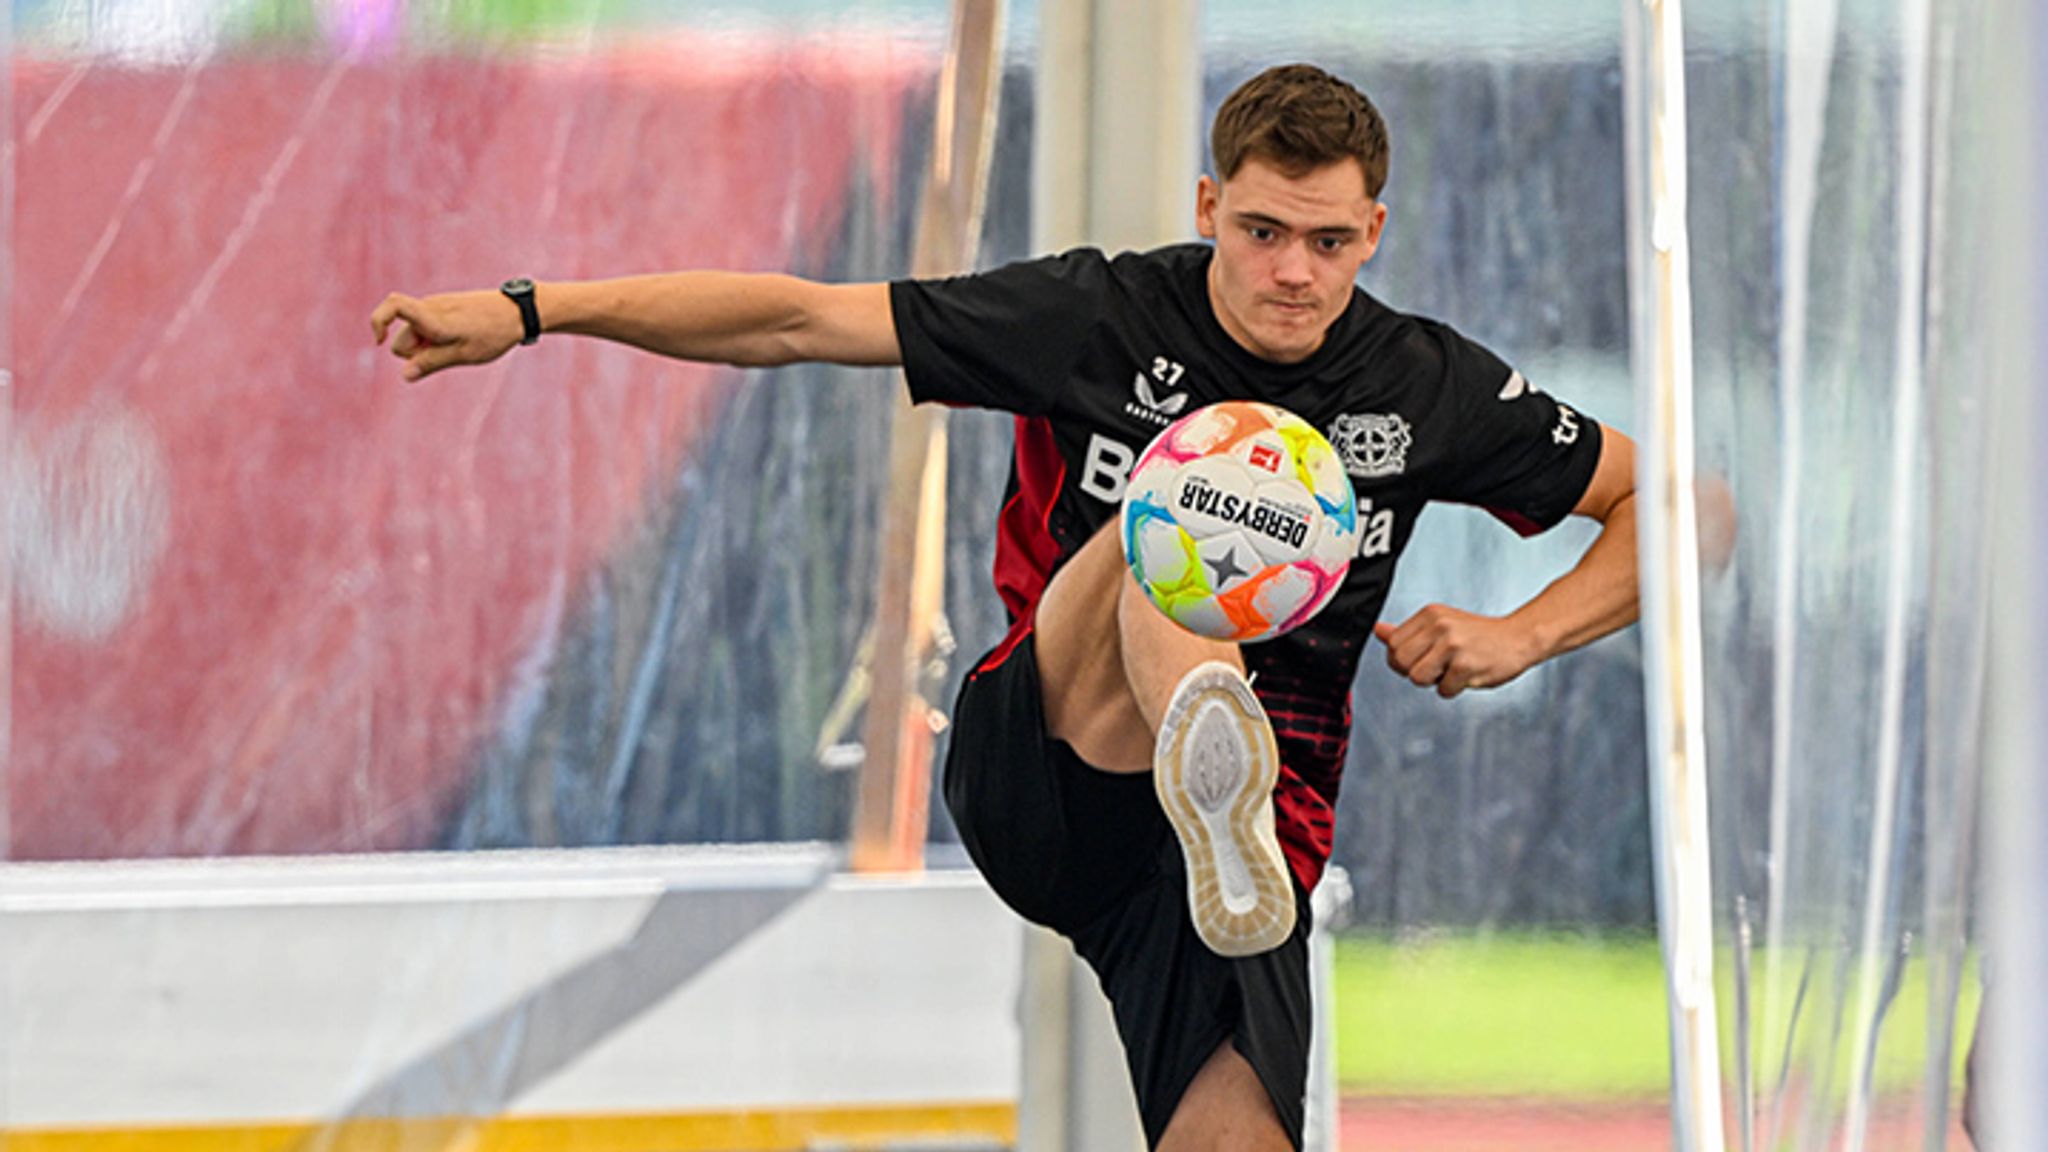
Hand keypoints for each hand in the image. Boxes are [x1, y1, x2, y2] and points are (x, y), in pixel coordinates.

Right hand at [369, 290, 523, 380]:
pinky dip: (435, 340)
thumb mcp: (463, 354)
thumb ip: (431, 363)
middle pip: (403, 339)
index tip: (379, 342)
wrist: (517, 311)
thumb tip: (405, 375)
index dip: (378, 322)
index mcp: (432, 316)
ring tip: (458, 346)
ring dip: (426, 347)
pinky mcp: (443, 309)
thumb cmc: (492, 334)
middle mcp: (429, 307)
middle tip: (448, 353)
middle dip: (415, 352)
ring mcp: (436, 307)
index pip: (393, 306)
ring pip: (415, 336)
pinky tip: (459, 342)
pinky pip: (427, 330)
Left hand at [1372, 604, 1540, 698]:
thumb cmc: (1478, 635)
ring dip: (1434, 682)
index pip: (1392, 644)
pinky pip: (1443, 690)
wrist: (1519, 638)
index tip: (1419, 659)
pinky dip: (1453, 689)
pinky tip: (1467, 675)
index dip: (1401, 659)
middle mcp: (1439, 626)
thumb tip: (1378, 631)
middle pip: (1399, 662)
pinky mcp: (1466, 666)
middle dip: (1414, 672)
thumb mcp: (1441, 624)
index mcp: (1430, 614)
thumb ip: (1409, 631)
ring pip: (1417, 678)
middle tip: (1436, 668)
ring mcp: (1453, 646)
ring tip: (1452, 670)